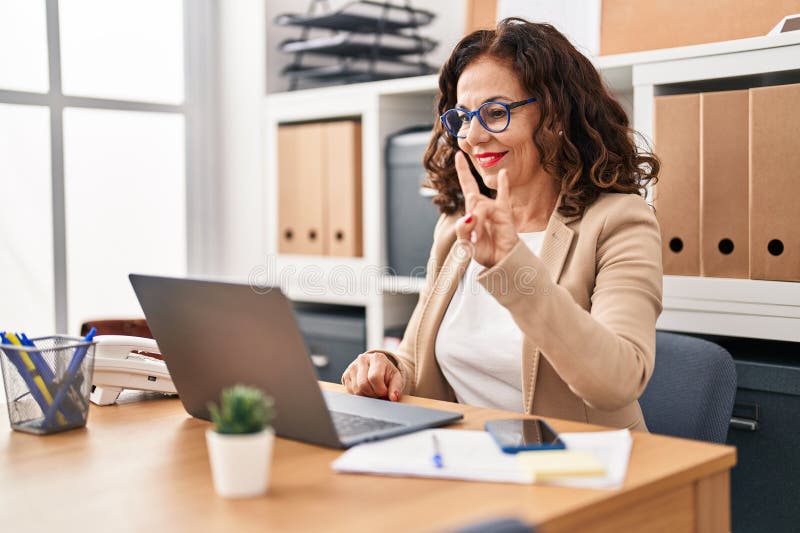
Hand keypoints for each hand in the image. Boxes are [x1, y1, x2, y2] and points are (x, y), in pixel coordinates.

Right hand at [341, 352, 403, 400]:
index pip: (374, 377)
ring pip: (356, 389)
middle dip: (373, 393)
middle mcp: (362, 359)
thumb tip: (393, 397)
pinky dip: (359, 394)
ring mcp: (352, 366)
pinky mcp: (346, 375)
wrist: (378, 368)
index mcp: (377, 358)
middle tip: (378, 392)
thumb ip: (396, 387)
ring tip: (372, 390)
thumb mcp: (396, 378)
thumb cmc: (387, 373)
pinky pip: (350, 391)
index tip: (385, 391)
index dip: (380, 389)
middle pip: (363, 385)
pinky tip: (365, 389)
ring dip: (366, 395)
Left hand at [454, 151, 517, 267]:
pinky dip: (503, 185)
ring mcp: (493, 208)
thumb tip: (470, 215)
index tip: (459, 154)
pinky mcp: (504, 213)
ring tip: (480, 238)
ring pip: (480, 206)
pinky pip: (503, 196)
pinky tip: (504, 174)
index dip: (462, 170)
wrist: (501, 262)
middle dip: (470, 220)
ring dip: (478, 224)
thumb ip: (463, 229)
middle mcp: (483, 206)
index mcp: (472, 211)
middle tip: (474, 238)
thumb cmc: (484, 252)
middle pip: (470, 200)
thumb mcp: (465, 244)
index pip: (467, 186)